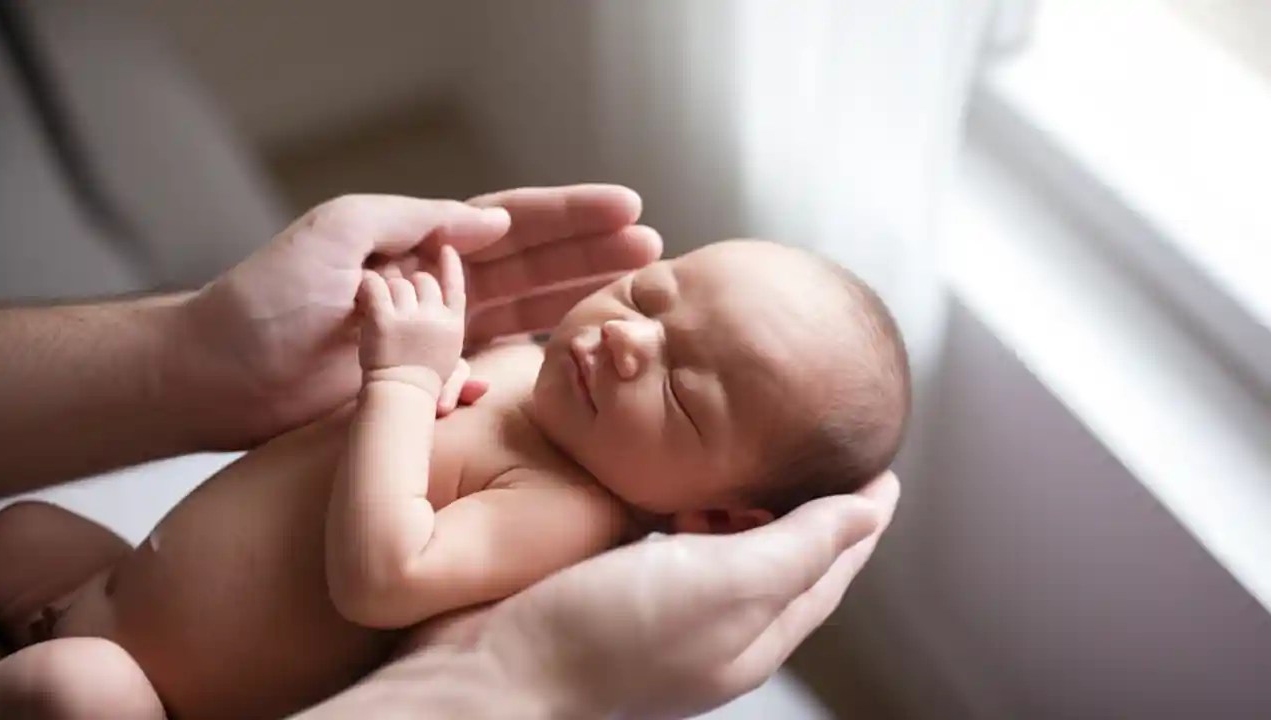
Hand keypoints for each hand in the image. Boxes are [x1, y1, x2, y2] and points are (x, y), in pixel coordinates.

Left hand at [177, 186, 660, 447]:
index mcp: (421, 241)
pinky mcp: (428, 386)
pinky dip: (531, 368)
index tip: (629, 206)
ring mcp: (438, 336)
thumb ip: (414, 221)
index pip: (512, 220)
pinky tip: (570, 365)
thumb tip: (490, 220)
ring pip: (524, 314)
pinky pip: (493, 371)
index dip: (572, 214)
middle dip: (594, 253)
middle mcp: (438, 285)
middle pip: (534, 263)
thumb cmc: (268, 300)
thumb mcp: (338, 233)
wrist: (220, 377)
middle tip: (655, 247)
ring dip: (576, 302)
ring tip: (634, 293)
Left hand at [357, 246, 465, 389]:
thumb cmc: (420, 393)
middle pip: (423, 281)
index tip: (446, 250)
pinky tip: (362, 296)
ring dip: (385, 290)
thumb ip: (463, 374)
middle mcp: (435, 318)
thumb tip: (483, 387)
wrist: (395, 402)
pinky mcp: (384, 319)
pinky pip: (375, 286)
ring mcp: (410, 317)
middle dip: (408, 284)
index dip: (451, 267)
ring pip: (399, 283)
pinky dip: (366, 287)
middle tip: (393, 299)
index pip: (455, 287)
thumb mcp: (450, 381)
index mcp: (453, 327)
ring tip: (377, 308)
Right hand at [401, 473, 899, 718]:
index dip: (859, 516)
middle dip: (809, 509)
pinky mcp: (612, 592)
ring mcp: (661, 612)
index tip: (880, 469)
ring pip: (725, 549)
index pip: (830, 566)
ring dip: (746, 505)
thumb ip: (799, 548)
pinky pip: (669, 544)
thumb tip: (869, 514)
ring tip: (751, 458)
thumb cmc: (607, 636)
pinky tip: (670, 487)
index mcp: (753, 633)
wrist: (491, 674)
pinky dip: (686, 511)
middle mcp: (713, 627)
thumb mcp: (722, 583)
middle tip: (820, 453)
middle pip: (784, 560)